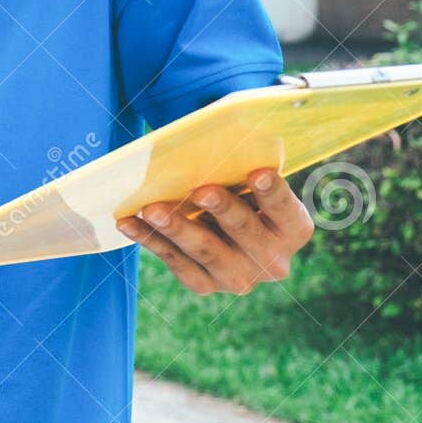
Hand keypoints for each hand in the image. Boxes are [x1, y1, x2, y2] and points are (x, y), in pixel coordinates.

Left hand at [115, 168, 314, 295]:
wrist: (229, 230)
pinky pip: (174, 261)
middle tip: (200, 191)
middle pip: (244, 231)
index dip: (272, 192)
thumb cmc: (242, 191)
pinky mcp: (204, 285)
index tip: (257, 173)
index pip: (285, 209)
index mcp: (293, 230)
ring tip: (152, 209)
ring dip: (177, 227)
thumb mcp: (252, 178)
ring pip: (204, 250)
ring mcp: (238, 278)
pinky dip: (149, 240)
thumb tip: (216, 137)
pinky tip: (128, 223)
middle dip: (222, 210)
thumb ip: (244, 165)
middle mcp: (272, 261)